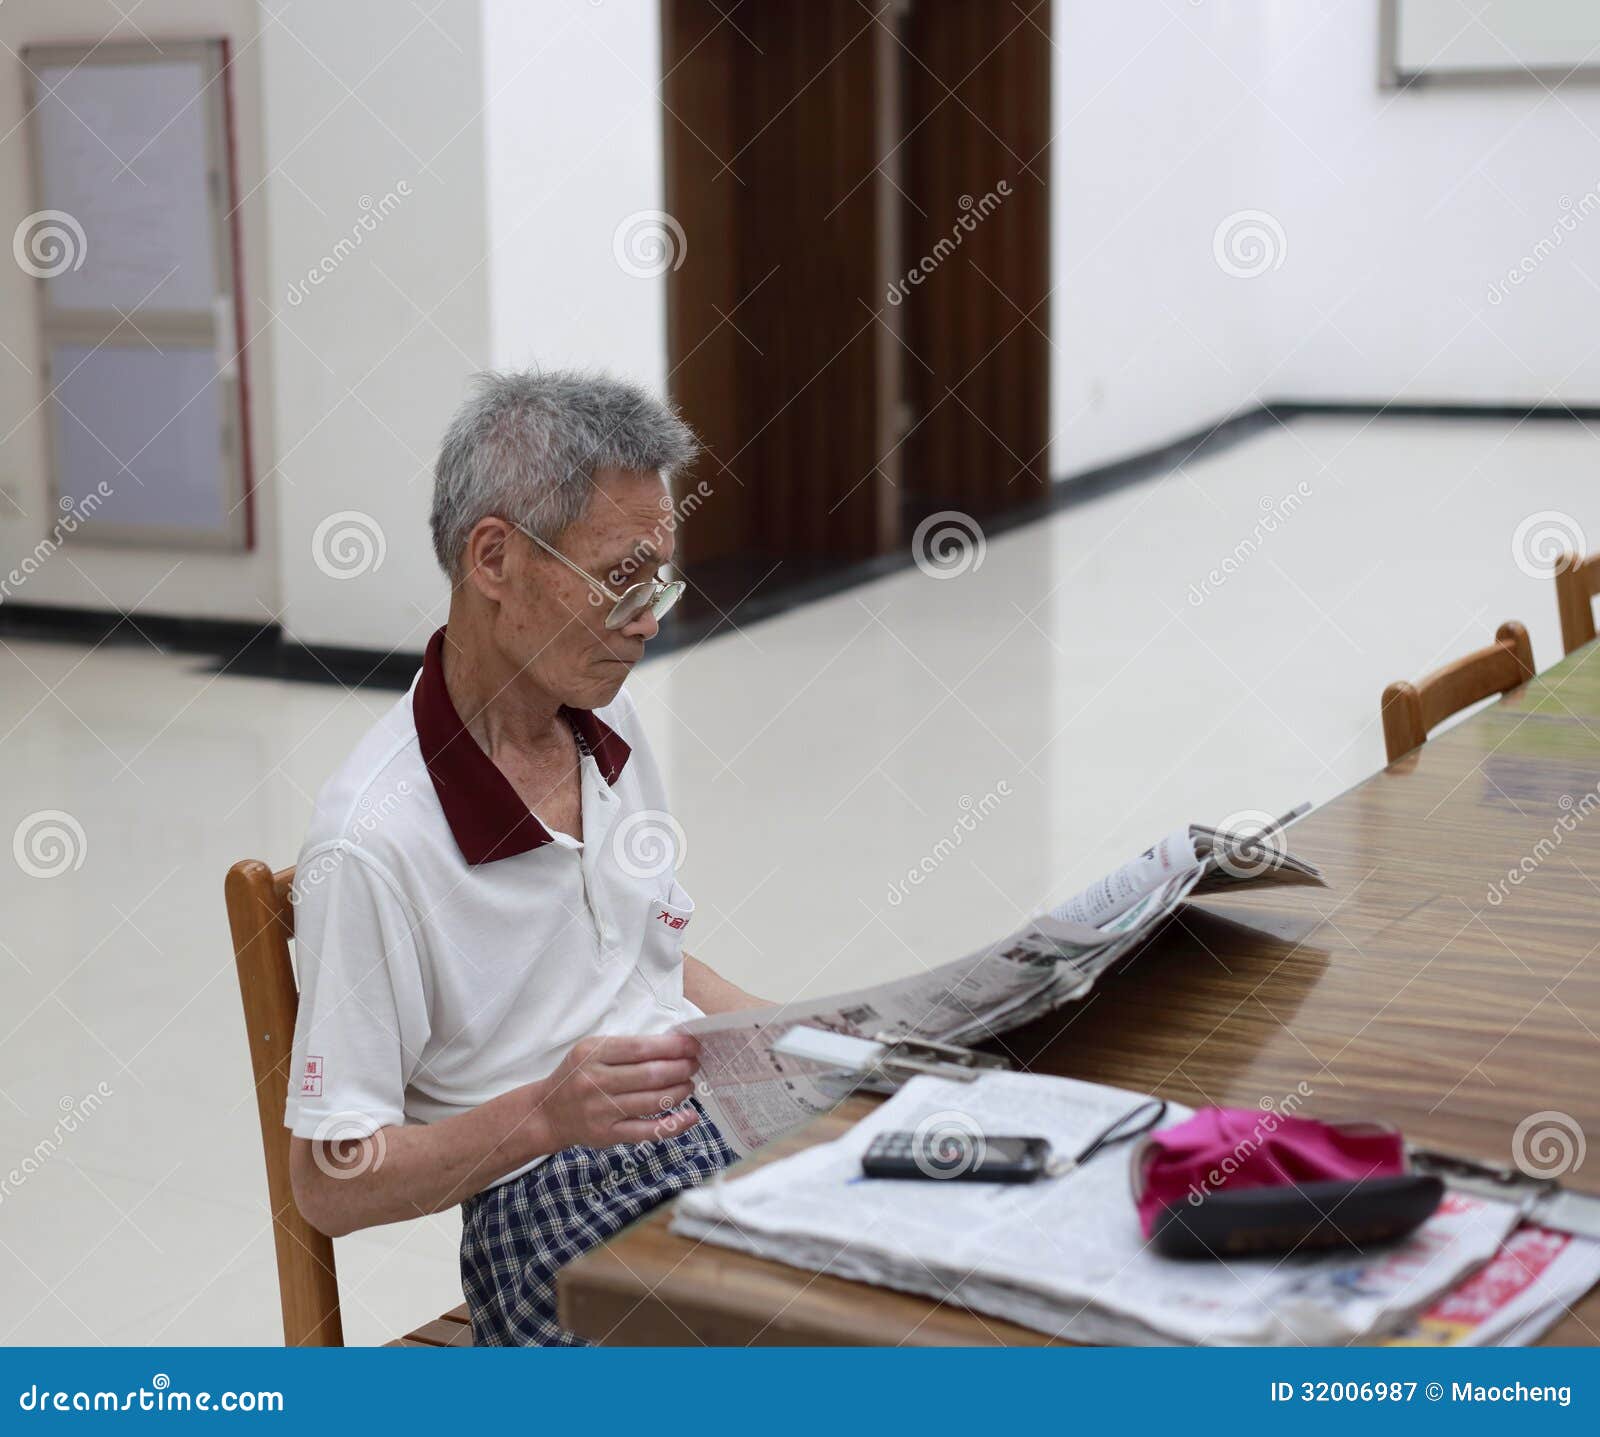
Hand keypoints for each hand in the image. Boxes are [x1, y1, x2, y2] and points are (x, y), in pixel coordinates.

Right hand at [529, 1032, 702, 1150]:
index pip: (640, 1048)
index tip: (692, 1044)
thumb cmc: (577, 1076)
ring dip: (680, 1091)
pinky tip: (690, 1116)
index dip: (672, 1046)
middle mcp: (595, 1082)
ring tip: (690, 1083)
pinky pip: (647, 1131)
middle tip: (695, 1063)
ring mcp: (601, 1111)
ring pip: (652, 1101)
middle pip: (650, 1075)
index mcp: (592, 1054)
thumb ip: (625, 1048)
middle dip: (681, 1068)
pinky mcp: (608, 1135)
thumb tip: (672, 1046)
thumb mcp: (591, 1051)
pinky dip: (673, 1124)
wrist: (549, 1113)